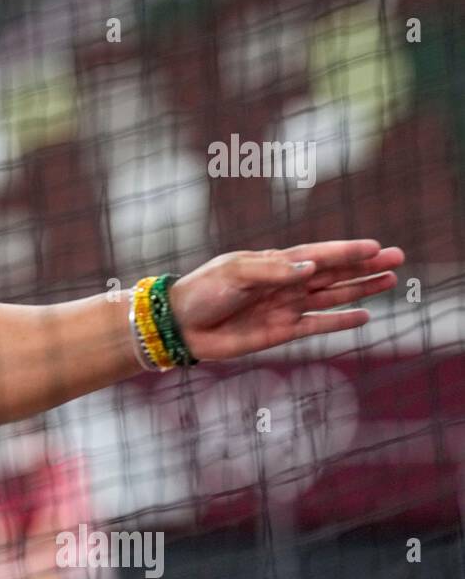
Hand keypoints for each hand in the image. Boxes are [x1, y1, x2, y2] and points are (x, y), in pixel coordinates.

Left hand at [166, 239, 404, 360]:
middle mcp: (285, 283)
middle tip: (398, 258)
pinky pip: (318, 325)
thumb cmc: (202, 292)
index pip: (319, 255)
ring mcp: (285, 307)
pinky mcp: (281, 332)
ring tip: (390, 281)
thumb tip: (312, 268)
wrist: (179, 326)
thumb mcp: (234, 273)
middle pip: (334, 273)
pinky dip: (340, 321)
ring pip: (332, 296)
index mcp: (273, 263)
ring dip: (360, 289)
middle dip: (364, 266)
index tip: (376, 246)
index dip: (347, 251)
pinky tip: (364, 315)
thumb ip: (273, 270)